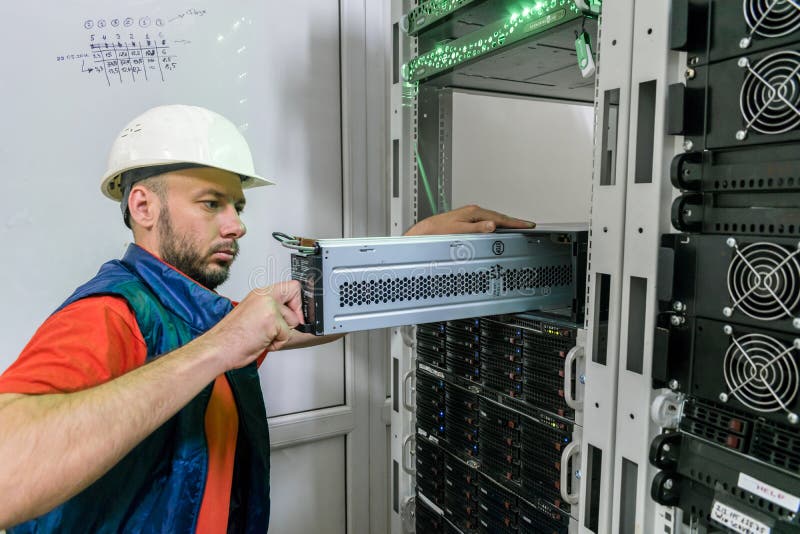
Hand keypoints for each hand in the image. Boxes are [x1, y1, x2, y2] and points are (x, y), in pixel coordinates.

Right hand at [206, 281, 303, 368]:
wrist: (218, 347)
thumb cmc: (231, 336)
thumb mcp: (253, 314)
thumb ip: (271, 309)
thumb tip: (291, 314)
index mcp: (260, 293)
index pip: (290, 286)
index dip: (295, 300)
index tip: (293, 312)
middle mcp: (264, 295)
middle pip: (296, 295)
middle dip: (292, 317)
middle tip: (276, 327)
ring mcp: (268, 306)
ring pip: (293, 320)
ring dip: (281, 333)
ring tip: (263, 336)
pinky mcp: (271, 320)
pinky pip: (286, 335)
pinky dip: (277, 343)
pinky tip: (261, 341)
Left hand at [404, 204, 534, 235]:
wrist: (426, 231)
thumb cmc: (439, 231)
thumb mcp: (459, 231)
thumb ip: (477, 228)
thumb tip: (492, 225)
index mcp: (474, 212)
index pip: (499, 218)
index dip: (515, 222)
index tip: (527, 225)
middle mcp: (473, 211)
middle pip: (499, 217)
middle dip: (514, 221)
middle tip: (528, 226)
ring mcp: (471, 214)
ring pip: (494, 219)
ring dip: (506, 223)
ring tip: (518, 227)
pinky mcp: (468, 219)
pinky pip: (487, 221)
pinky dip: (497, 224)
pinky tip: (499, 228)